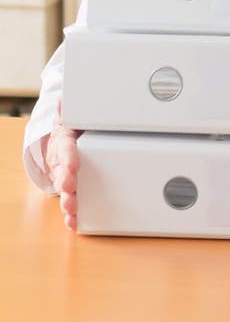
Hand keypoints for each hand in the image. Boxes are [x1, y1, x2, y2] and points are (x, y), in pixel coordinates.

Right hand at [42, 99, 82, 231]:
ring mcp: (65, 176)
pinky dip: (72, 214)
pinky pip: (71, 201)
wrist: (65, 140)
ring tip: (72, 209)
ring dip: (68, 200)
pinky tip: (75, 222)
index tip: (73, 164)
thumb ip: (71, 109)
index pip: (64, 148)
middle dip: (65, 181)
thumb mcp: (72, 115)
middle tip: (69, 187)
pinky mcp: (71, 188)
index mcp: (64, 141)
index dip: (68, 156)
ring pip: (65, 190)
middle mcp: (61, 161)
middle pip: (62, 172)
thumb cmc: (72, 128)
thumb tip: (64, 99)